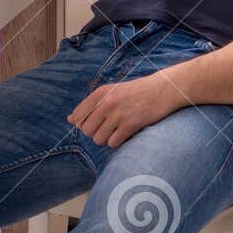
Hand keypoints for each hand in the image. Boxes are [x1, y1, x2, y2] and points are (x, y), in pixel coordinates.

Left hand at [69, 71, 185, 147]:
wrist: (162, 90)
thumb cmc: (136, 92)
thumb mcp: (112, 92)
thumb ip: (91, 104)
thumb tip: (70, 120)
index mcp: (100, 94)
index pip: (77, 117)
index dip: (83, 124)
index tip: (96, 122)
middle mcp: (106, 103)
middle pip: (86, 130)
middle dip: (95, 132)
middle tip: (108, 127)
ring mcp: (118, 114)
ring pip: (98, 139)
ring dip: (106, 139)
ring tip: (117, 130)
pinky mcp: (130, 124)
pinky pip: (113, 143)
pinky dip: (117, 142)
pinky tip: (125, 134)